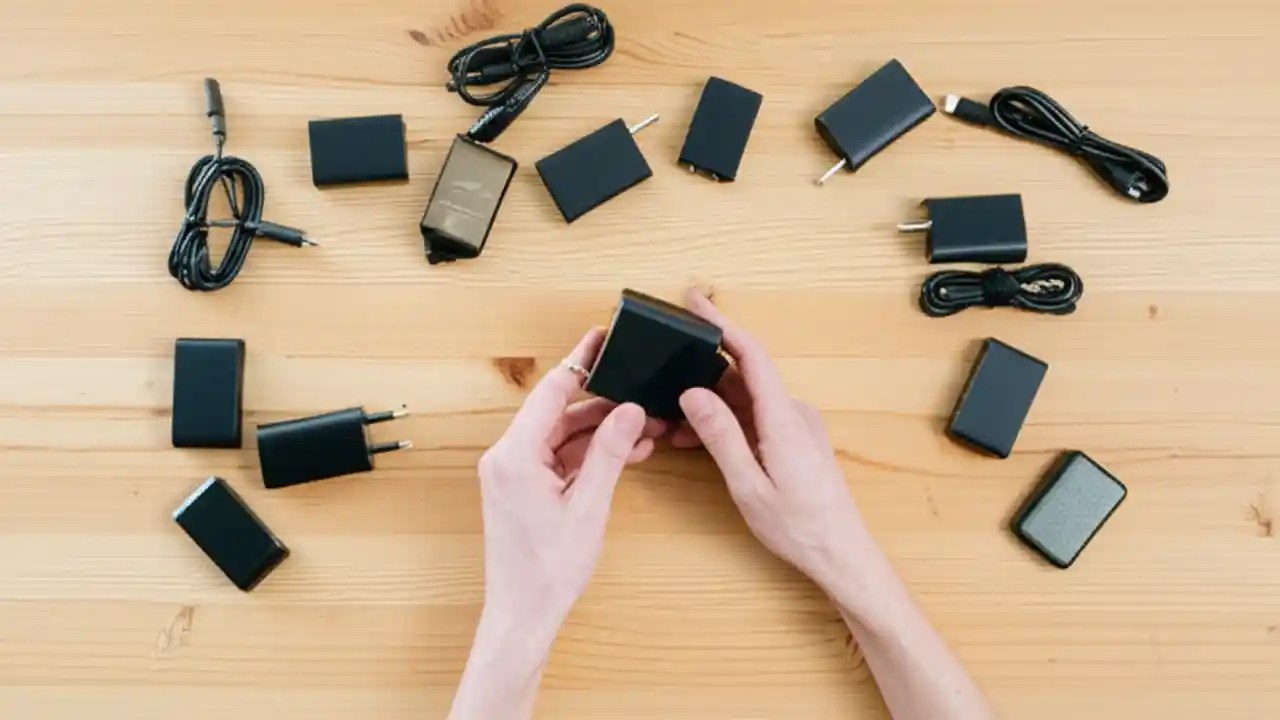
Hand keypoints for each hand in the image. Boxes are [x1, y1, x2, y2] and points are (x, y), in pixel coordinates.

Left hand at [478, 328, 665, 628]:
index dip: (581, 361)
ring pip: (564, 437)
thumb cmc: (547, 571)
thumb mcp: (588, 508)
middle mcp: (507, 458)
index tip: (604, 336)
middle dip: (604, 405)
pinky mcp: (524, 488)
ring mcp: (514, 473)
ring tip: (645, 428)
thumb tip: (629, 410)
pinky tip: (626, 452)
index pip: (552, 391)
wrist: (524, 615)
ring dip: (602, 434)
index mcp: (514, 455)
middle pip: (561, 413)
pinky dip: (590, 456)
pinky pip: (560, 459)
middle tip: (643, 392)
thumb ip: (609, 454)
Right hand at [672, 290, 877, 597]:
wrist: (842, 554)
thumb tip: (692, 393)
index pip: (750, 354)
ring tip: (670, 420)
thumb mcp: (749, 486)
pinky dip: (726, 421)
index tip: (694, 303)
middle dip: (700, 371)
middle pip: (743, 374)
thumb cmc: (799, 527)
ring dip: (710, 403)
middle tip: (663, 371)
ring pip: (745, 398)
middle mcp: (793, 413)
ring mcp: (796, 425)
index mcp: (783, 419)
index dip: (721, 324)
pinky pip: (755, 416)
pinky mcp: (795, 439)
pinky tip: (698, 438)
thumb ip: (720, 436)